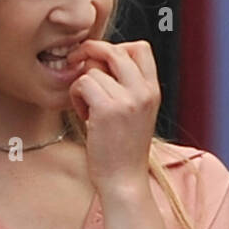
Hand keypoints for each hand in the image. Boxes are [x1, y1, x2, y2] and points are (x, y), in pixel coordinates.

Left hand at [66, 39, 160, 190]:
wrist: (124, 181)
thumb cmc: (123, 151)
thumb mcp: (135, 114)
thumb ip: (126, 87)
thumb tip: (99, 60)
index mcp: (152, 91)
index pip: (140, 47)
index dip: (117, 48)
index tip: (101, 62)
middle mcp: (143, 92)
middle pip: (115, 50)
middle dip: (91, 51)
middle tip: (77, 64)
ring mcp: (127, 100)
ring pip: (93, 69)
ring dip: (82, 85)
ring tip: (87, 108)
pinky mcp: (107, 110)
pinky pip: (82, 83)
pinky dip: (76, 96)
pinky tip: (84, 115)